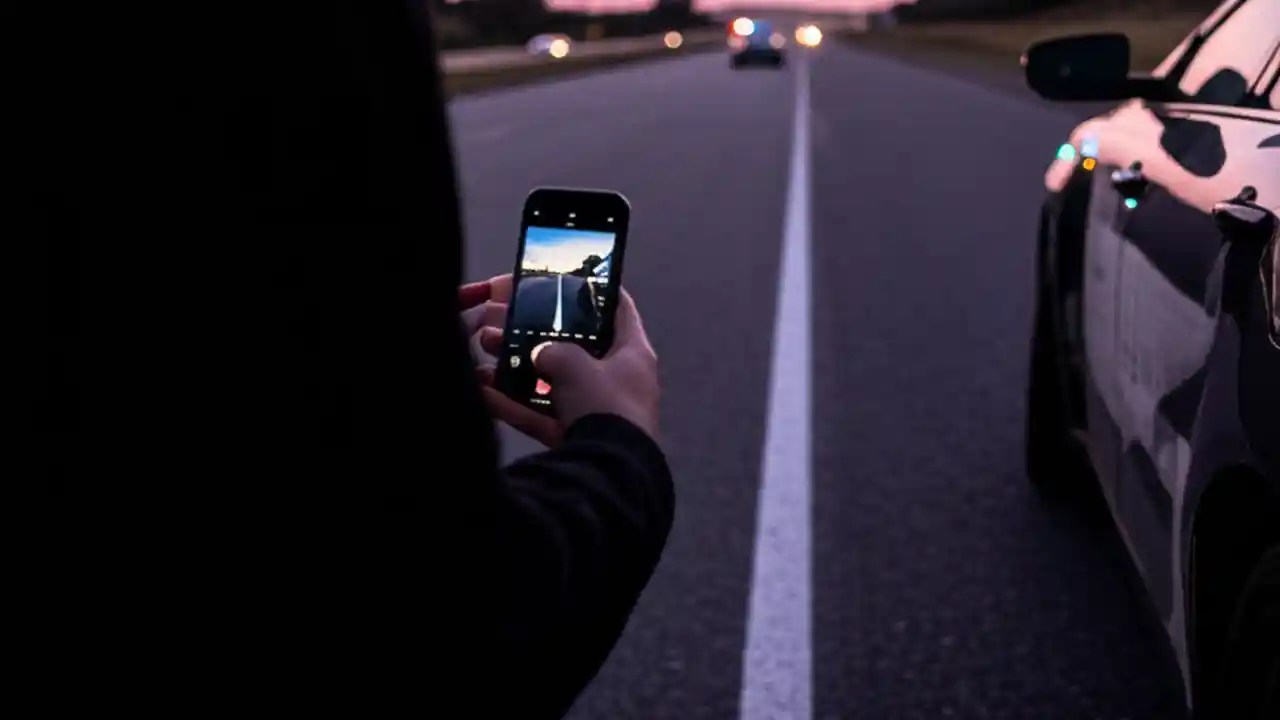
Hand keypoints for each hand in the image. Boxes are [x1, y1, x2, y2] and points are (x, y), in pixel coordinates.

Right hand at [459, 279, 659, 446]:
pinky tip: (481, 391)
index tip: (569, 280)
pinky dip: (514, 405)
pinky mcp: (576, 439)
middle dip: (536, 334)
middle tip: (505, 320)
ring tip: (484, 348)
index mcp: (633, 353)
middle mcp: (619, 380)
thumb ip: (552, 350)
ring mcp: (598, 412)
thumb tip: (540, 355)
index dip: (596, 291)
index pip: (618, 309)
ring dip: (518, 369)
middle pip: (576, 348)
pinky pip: (541, 415)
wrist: (611, 472)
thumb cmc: (604, 404)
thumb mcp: (573, 363)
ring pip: (552, 383)